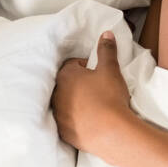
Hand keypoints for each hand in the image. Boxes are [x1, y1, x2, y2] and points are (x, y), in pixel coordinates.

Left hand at [51, 31, 132, 153]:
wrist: (111, 132)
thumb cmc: (109, 96)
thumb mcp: (111, 69)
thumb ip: (106, 50)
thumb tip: (105, 34)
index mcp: (65, 75)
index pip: (73, 64)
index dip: (87, 67)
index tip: (99, 73)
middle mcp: (56, 94)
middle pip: (67, 84)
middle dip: (79, 85)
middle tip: (97, 89)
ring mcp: (58, 114)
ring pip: (65, 104)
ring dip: (76, 103)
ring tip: (95, 107)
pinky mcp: (63, 132)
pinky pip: (68, 122)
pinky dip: (76, 121)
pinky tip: (90, 122)